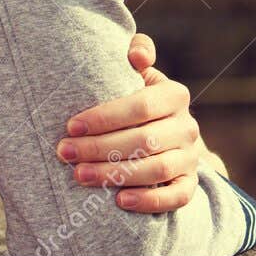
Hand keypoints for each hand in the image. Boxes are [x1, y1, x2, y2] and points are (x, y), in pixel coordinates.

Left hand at [54, 32, 219, 211]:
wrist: (167, 136)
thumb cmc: (138, 102)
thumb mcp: (138, 75)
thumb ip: (135, 54)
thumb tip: (137, 55)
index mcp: (175, 95)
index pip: (141, 106)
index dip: (105, 117)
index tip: (71, 126)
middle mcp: (187, 126)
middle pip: (145, 140)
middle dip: (100, 148)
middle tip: (65, 153)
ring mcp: (190, 157)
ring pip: (158, 169)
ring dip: (117, 175)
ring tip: (80, 176)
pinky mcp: (189, 184)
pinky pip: (177, 197)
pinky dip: (150, 201)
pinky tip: (120, 201)